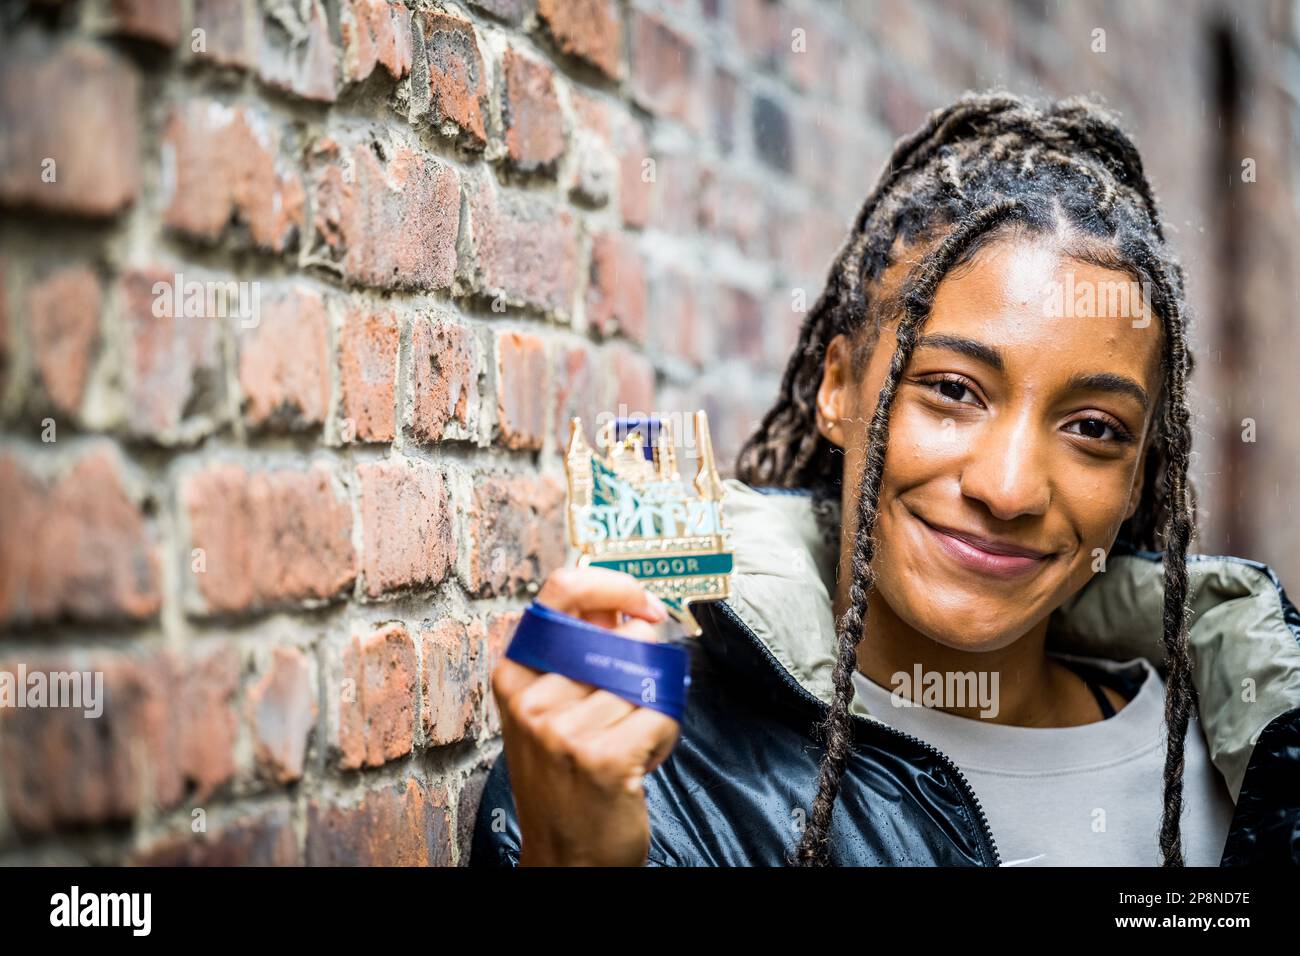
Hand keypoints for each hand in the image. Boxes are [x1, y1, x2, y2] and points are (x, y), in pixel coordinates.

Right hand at [491, 566, 681, 865]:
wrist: (566, 860)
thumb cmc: (567, 779)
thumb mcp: (552, 710)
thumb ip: (578, 655)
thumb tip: (626, 602)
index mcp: (515, 673)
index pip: (563, 589)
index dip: (616, 585)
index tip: (645, 604)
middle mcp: (532, 697)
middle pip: (622, 637)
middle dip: (650, 665)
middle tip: (645, 696)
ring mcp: (563, 729)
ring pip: (648, 679)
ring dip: (658, 709)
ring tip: (635, 740)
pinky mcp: (601, 757)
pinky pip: (662, 716)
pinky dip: (667, 736)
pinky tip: (644, 761)